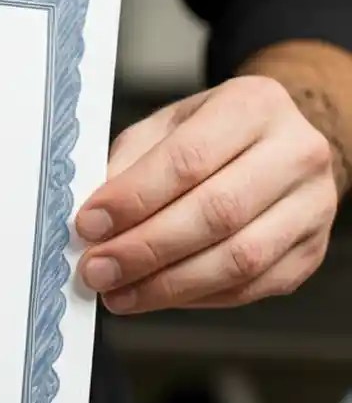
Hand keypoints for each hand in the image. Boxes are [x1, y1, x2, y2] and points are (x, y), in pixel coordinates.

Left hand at [76, 75, 338, 313]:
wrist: (274, 147)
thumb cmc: (210, 136)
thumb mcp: (164, 128)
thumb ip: (129, 167)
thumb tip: (95, 223)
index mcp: (252, 106)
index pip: (188, 160)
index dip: (133, 199)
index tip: (89, 225)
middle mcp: (295, 152)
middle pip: (217, 213)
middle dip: (145, 249)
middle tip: (97, 270)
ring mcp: (312, 205)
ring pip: (239, 259)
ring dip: (168, 285)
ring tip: (118, 293)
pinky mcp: (312, 250)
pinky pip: (251, 286)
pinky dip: (196, 296)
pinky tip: (157, 295)